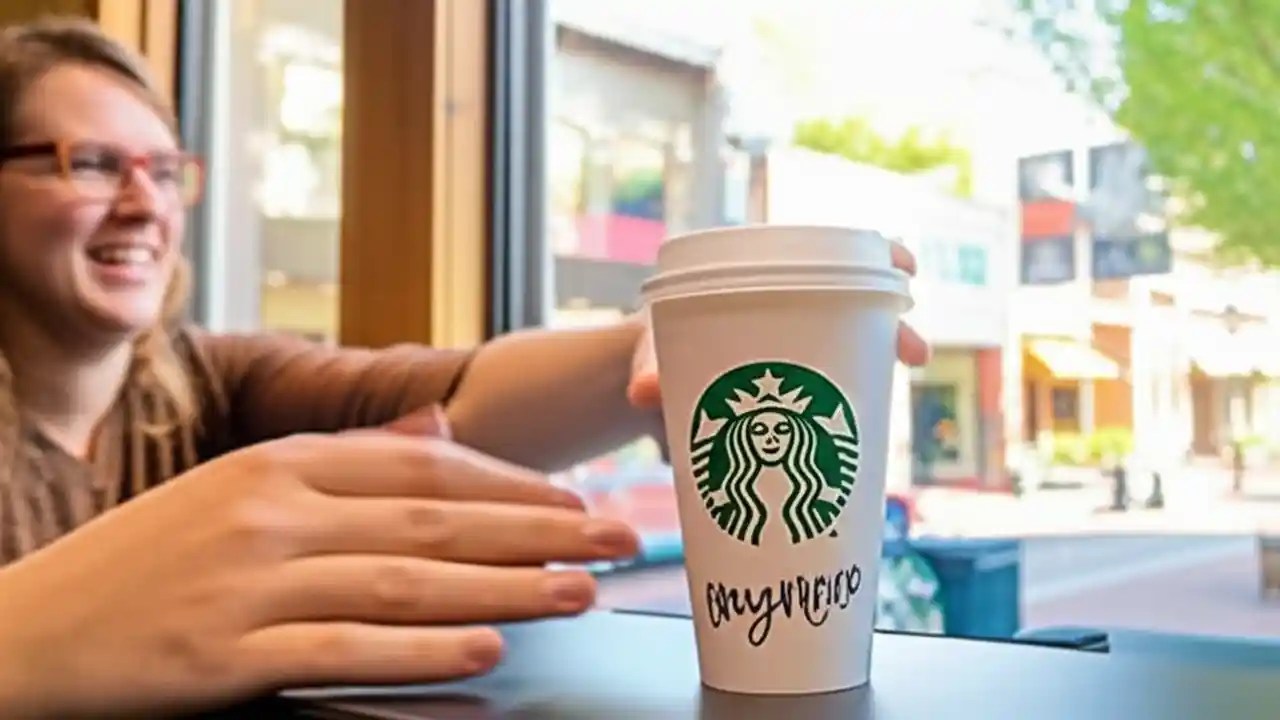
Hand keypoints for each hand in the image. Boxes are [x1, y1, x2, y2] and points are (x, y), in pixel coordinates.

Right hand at [0, 431, 638, 718]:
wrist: (34, 628)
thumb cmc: (148, 557)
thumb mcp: (240, 487)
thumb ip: (345, 459)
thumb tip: (434, 430)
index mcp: (281, 463)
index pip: (421, 465)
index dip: (509, 482)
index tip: (574, 498)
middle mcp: (274, 512)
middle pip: (433, 517)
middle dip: (537, 528)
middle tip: (615, 537)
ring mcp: (251, 582)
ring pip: (405, 579)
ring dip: (504, 586)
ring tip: (578, 591)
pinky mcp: (228, 653)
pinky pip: (344, 648)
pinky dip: (421, 648)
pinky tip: (486, 648)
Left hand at [626, 239, 929, 407]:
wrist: (653, 378)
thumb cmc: (657, 350)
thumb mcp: (654, 353)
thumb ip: (649, 369)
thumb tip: (643, 391)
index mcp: (758, 276)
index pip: (828, 251)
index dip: (874, 252)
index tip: (903, 265)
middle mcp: (788, 304)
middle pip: (855, 301)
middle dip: (890, 321)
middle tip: (913, 351)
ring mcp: (797, 342)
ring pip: (854, 340)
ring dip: (884, 355)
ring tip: (906, 373)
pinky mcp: (798, 379)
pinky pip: (839, 377)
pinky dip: (860, 394)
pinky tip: (875, 417)